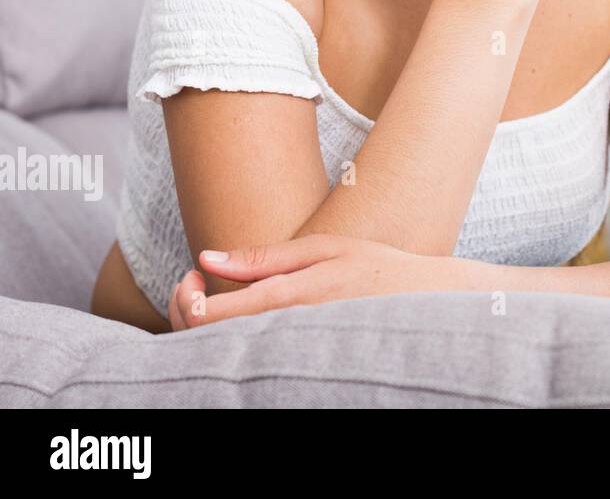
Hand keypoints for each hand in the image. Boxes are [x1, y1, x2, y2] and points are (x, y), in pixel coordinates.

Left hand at [165, 234, 468, 330]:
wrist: (423, 303)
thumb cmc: (373, 268)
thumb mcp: (321, 248)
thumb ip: (262, 257)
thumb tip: (206, 257)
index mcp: (288, 300)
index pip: (209, 317)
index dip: (186, 299)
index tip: (192, 275)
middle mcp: (285, 332)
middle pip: (205, 342)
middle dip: (186, 312)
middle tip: (194, 284)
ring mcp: (291, 351)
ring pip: (222, 353)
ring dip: (204, 327)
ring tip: (214, 298)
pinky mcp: (296, 361)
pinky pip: (248, 357)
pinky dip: (228, 339)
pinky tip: (239, 318)